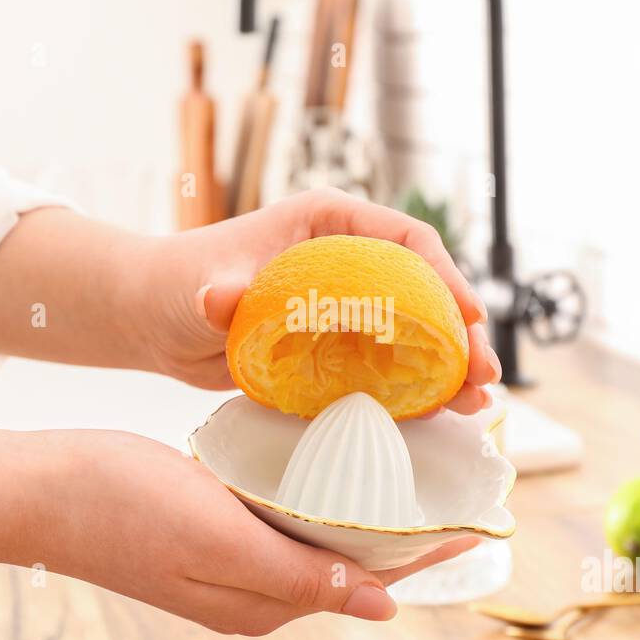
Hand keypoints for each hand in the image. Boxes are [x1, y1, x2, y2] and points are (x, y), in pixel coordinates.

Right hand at [37, 430, 480, 634]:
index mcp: (260, 602)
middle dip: (401, 524)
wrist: (43, 487)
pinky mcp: (212, 528)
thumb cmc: (121, 508)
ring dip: (363, 505)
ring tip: (407, 462)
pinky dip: (317, 492)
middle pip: (348, 560)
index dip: (420, 549)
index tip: (468, 514)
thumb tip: (383, 607)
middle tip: (446, 474)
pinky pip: (282, 515)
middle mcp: (253, 588)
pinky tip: (333, 460)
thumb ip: (299, 576)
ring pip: (318, 536)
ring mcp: (231, 559)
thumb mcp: (216, 541)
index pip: (365, 580)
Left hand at [142, 188, 500, 414]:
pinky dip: (415, 391)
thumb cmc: (177, 282)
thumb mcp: (203, 285)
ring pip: (415, 333)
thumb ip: (220, 293)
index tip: (467, 316)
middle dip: (461, 332)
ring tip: (478, 401)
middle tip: (485, 373)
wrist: (154, 321)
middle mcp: (346, 261)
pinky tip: (442, 416)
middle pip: (425, 290)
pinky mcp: (335, 347)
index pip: (405, 241)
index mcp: (328, 224)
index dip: (445, 275)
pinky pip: (386, 367)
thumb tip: (219, 297)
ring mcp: (345, 306)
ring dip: (449, 367)